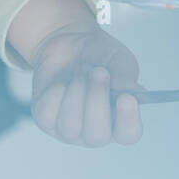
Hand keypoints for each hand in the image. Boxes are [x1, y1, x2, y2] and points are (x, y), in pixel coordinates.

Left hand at [30, 23, 145, 146]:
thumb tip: (133, 92)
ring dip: (77, 92)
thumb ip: (126, 77)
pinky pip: (48, 114)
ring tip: (81, 70)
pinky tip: (62, 80)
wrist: (69, 42)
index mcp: (118, 120)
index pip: (128, 134)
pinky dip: (56, 92)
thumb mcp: (119, 60)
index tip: (127, 97)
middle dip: (97, 102)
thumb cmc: (100, 56)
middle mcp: (94, 131)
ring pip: (70, 126)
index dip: (128, 121)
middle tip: (99, 72)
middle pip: (97, 136)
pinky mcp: (45, 119)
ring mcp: (68, 129)